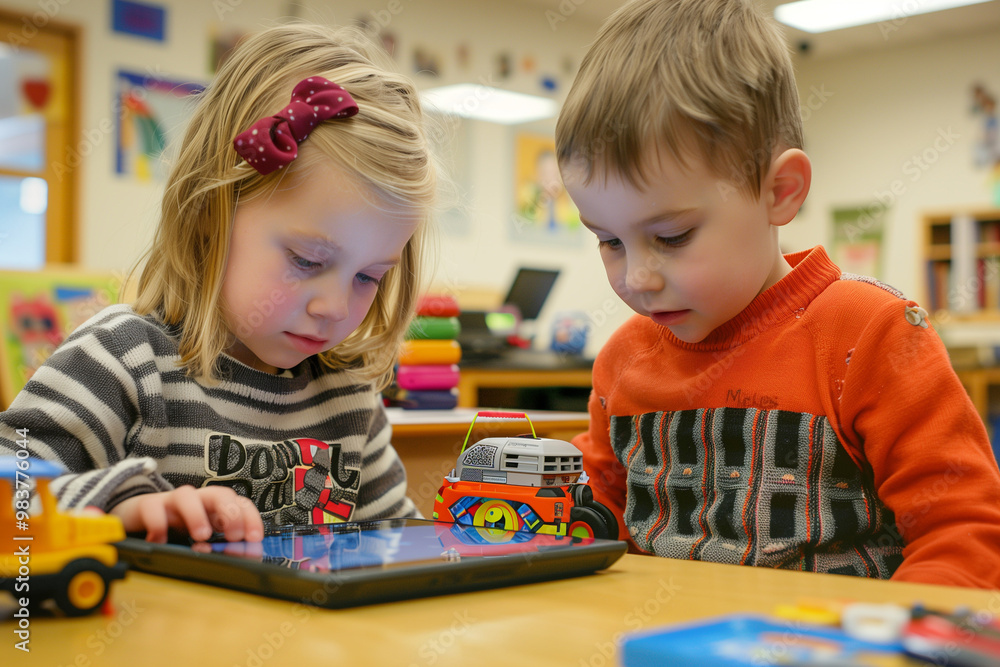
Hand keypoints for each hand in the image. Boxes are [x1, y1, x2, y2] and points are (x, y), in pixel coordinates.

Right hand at [111, 485, 264, 543]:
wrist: (134, 518)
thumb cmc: (173, 528)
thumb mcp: (199, 539)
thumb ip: (217, 546)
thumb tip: (237, 560)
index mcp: (213, 508)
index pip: (239, 504)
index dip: (250, 518)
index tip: (255, 537)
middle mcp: (196, 501)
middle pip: (219, 493)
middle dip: (230, 512)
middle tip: (233, 536)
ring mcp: (171, 502)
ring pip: (186, 495)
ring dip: (197, 514)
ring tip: (201, 536)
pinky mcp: (147, 506)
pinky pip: (153, 509)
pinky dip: (158, 524)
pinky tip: (159, 541)